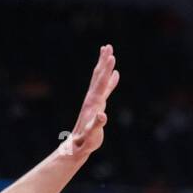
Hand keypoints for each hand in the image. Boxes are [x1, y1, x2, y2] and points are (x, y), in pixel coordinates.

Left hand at [60, 44, 119, 158]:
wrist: (76, 146)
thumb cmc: (84, 142)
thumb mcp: (91, 135)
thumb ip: (97, 125)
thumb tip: (103, 116)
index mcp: (93, 103)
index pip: (101, 83)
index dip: (107, 70)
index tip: (111, 56)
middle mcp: (92, 99)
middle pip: (99, 77)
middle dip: (104, 62)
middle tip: (108, 46)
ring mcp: (95, 101)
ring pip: (100, 80)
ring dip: (105, 66)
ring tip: (109, 52)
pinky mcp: (97, 105)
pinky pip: (105, 89)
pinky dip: (110, 80)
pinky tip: (116, 74)